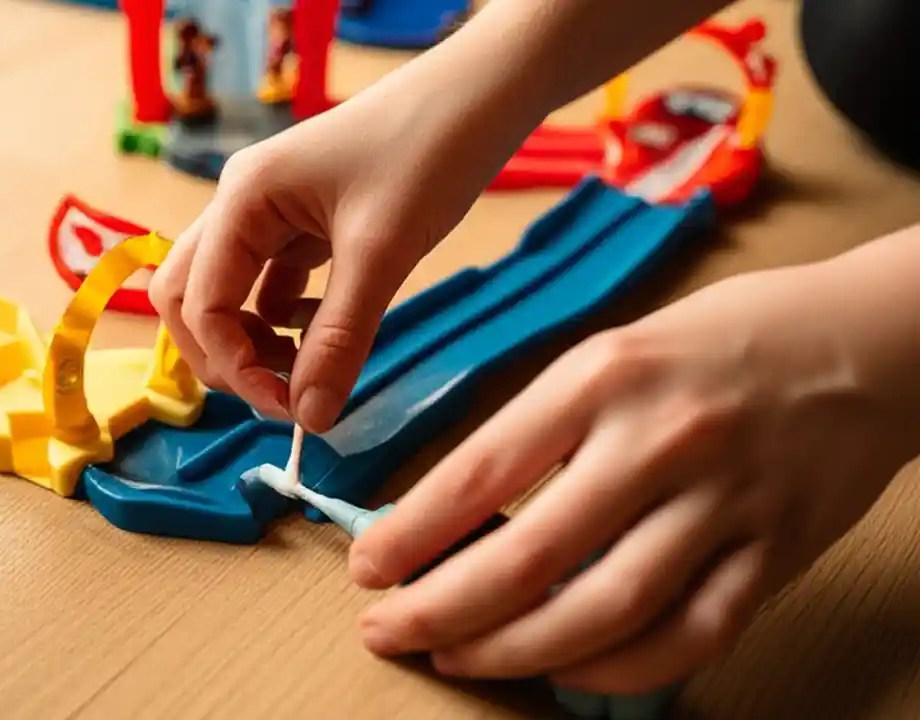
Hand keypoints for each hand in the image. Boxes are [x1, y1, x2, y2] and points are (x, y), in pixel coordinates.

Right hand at [149, 55, 529, 430]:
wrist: (481, 93)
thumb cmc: (429, 153)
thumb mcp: (383, 253)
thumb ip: (340, 339)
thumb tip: (309, 420)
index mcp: (242, 199)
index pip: (200, 302)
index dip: (233, 365)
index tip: (288, 408)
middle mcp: (241, 204)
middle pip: (191, 297)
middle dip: (224, 356)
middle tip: (282, 396)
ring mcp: (270, 212)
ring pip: (230, 294)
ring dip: (253, 341)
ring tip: (308, 369)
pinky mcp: (303, 222)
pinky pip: (272, 285)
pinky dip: (287, 320)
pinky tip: (328, 331)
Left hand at [346, 264, 916, 692]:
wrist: (871, 338)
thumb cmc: (726, 338)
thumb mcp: (617, 350)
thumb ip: (546, 427)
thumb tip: (460, 512)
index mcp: (604, 375)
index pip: (480, 471)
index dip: (411, 532)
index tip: (366, 566)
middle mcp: (661, 439)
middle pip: (531, 555)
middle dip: (441, 608)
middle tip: (388, 630)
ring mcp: (724, 502)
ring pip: (604, 609)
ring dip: (515, 651)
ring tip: (456, 657)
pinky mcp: (775, 553)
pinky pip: (688, 636)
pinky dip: (617, 669)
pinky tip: (564, 671)